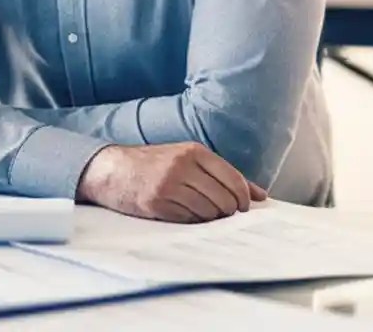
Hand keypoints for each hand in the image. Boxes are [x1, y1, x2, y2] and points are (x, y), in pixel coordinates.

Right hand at [76, 142, 267, 222]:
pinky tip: (180, 213)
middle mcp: (182, 166)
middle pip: (224, 200)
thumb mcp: (188, 159)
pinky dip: (190, 222)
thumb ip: (225, 174)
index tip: (241, 208)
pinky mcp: (156, 203)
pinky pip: (188, 220)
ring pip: (208, 213)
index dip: (243, 200)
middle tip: (217, 212)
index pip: (234, 180)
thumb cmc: (153, 165)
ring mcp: (168, 184)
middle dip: (226, 211)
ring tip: (194, 210)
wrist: (111, 170)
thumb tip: (262, 195)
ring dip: (208, 218)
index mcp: (194, 151)